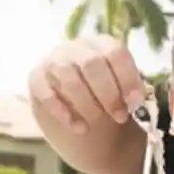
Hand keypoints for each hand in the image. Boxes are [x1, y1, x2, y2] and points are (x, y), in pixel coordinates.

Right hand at [27, 34, 148, 134]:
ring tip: (97, 122)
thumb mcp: (126, 98)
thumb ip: (132, 94)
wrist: (84, 125)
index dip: (127, 78)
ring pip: (69, 77)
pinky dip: (65, 113)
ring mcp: (53, 61)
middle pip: (92, 63)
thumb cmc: (109, 106)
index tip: (136, 103)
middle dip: (108, 93)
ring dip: (87, 103)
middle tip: (119, 116)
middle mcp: (77, 47)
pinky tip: (79, 128)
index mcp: (103, 45)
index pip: (115, 52)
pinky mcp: (36, 80)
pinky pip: (47, 94)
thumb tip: (137, 99)